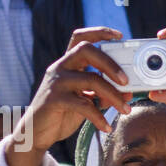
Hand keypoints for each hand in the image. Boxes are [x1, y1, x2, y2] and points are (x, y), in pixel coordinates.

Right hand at [4, 27, 131, 165]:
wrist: (36, 133)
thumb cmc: (62, 113)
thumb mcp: (86, 101)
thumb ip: (103, 94)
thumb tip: (128, 92)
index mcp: (68, 64)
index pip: (81, 38)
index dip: (99, 32)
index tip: (119, 35)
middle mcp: (60, 67)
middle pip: (86, 50)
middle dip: (110, 63)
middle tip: (127, 81)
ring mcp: (56, 82)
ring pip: (90, 79)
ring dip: (113, 95)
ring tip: (126, 110)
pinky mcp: (54, 99)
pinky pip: (83, 105)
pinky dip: (98, 117)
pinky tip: (106, 127)